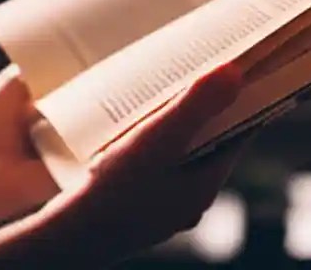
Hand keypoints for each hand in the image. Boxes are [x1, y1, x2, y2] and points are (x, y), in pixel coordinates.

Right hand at [32, 64, 246, 265]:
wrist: (69, 240)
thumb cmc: (114, 193)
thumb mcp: (158, 141)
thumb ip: (196, 106)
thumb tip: (234, 73)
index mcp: (205, 185)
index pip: (239, 134)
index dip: (241, 101)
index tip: (240, 70)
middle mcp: (190, 200)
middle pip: (211, 144)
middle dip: (206, 111)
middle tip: (198, 74)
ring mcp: (165, 208)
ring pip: (183, 157)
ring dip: (177, 128)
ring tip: (163, 97)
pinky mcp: (139, 209)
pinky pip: (158, 170)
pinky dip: (154, 148)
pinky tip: (133, 134)